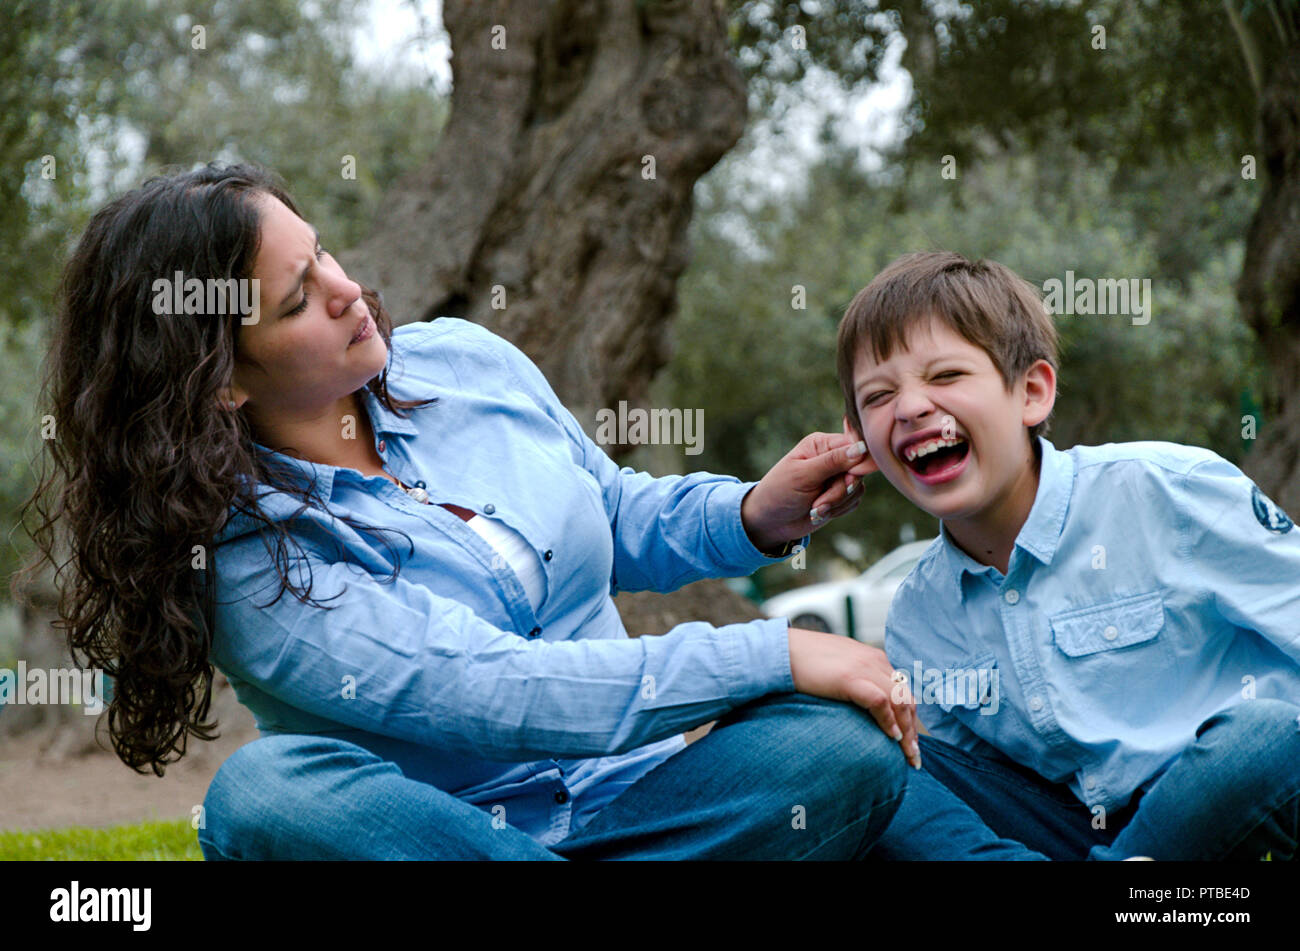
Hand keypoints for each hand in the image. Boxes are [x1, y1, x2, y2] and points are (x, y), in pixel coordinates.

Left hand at [740, 418, 879, 551]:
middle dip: (840, 491)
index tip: (847, 479)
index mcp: (821, 444)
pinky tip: (819, 512)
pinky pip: (854, 501)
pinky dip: (838, 510)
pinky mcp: (840, 495)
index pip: (853, 445)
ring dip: (836, 503)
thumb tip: (861, 448)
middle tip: (819, 502)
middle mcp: (832, 458)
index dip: (857, 463)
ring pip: (857, 488)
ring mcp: (837, 477)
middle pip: (857, 470)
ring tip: (814, 508)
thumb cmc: (779, 493)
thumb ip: (832, 462)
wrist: (771, 522)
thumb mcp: (803, 475)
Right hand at [787, 626, 920, 768]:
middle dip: (913, 730)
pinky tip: (892, 737)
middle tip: (914, 757)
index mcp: (874, 658)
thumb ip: (856, 681)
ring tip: (908, 755)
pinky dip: (889, 721)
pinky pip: (880, 701)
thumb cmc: (805, 664)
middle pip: (906, 699)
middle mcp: (875, 661)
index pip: (903, 691)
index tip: (910, 743)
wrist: (781, 651)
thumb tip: (862, 706)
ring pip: (899, 701)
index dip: (910, 719)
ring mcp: (864, 668)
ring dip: (907, 731)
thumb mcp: (839, 670)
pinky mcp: (850, 677)